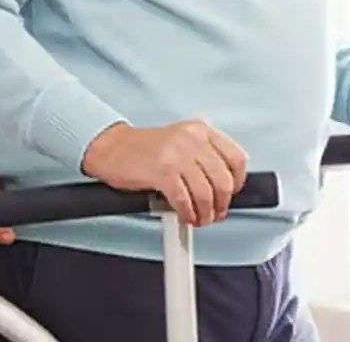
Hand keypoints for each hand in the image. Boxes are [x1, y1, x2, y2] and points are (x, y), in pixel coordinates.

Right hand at [82, 121, 247, 227]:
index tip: (232, 194)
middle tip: (215, 214)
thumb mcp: (180, 142)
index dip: (238, 182)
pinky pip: (184, 200)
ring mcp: (177, 154)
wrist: (111, 148)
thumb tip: (224, 186)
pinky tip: (184, 216)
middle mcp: (192, 139)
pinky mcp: (162, 171)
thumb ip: (203, 157)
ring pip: (206, 194)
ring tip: (199, 219)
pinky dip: (187, 214)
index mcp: (200, 130)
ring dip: (205, 214)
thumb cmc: (144, 149)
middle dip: (221, 204)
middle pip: (223, 180)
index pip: (236, 158)